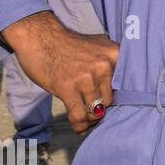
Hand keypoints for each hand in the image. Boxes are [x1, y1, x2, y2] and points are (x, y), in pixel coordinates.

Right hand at [1, 11, 117, 133]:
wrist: (40, 36)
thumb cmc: (68, 43)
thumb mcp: (99, 46)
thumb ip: (110, 63)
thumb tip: (119, 87)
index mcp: (115, 55)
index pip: (124, 86)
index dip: (117, 99)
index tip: (112, 107)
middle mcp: (104, 66)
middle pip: (110, 100)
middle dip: (101, 109)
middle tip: (94, 113)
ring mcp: (86, 77)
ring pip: (95, 110)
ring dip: (90, 119)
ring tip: (87, 122)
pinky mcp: (67, 88)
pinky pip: (79, 115)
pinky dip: (80, 125)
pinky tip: (79, 128)